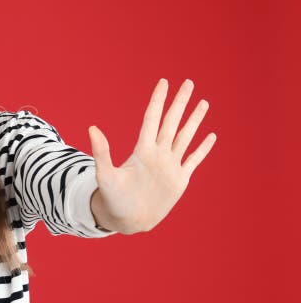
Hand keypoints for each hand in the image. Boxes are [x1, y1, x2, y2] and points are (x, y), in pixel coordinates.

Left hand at [87, 78, 216, 233]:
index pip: (152, 118)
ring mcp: (170, 165)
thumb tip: (92, 128)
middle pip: (172, 122)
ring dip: (194, 120)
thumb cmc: (112, 198)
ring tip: (203, 103)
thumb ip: (102, 152)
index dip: (158, 100)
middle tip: (189, 82)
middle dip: (180, 102)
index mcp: (142, 150)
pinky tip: (211, 136)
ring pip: (185, 137)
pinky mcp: (179, 180)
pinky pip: (193, 159)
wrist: (125, 219)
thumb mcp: (105, 174)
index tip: (164, 82)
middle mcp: (157, 153)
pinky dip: (203, 148)